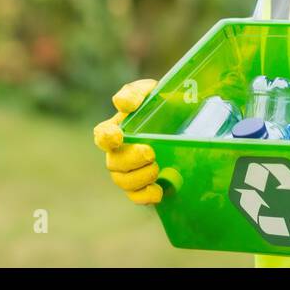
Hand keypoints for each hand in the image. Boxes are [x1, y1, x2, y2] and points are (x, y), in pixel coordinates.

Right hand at [93, 78, 162, 204]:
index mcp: (116, 129)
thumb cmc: (162, 106)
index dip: (106, 138)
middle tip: (150, 153)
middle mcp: (118, 153)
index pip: (102, 135)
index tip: (118, 136)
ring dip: (139, 177)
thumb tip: (122, 103)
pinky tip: (158, 190)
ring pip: (122, 182)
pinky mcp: (143, 187)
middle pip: (113, 163)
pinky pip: (136, 197)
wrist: (188, 126)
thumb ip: (135, 93)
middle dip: (130, 159)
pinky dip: (145, 196)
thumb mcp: (151, 92)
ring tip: (157, 168)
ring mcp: (129, 172)